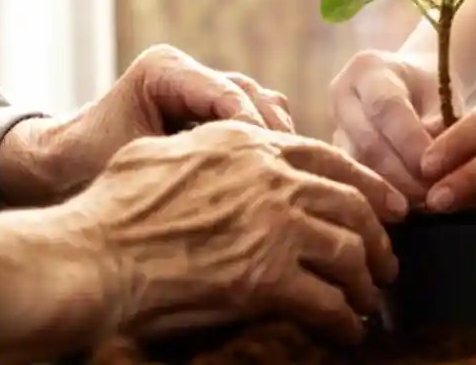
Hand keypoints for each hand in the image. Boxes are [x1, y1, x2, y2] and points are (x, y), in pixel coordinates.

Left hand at [0, 44, 293, 205]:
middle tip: (292, 183)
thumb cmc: (84, 167)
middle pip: (254, 97)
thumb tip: (245, 178)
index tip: (272, 175)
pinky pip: (256, 121)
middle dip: (275, 139)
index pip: (229, 95)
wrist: (58, 169)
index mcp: (165, 68)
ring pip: (263, 107)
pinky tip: (275, 182)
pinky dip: (268, 148)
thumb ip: (186, 163)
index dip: (256, 134)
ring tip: (288, 184)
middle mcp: (190, 71)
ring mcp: (205, 87)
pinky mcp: (214, 108)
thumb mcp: (132, 164)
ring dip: (277, 144)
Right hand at [0, 121, 406, 361]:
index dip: (364, 183)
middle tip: (385, 260)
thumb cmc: (109, 212)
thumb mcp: (157, 155)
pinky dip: (344, 320)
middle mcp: (268, 176)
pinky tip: (345, 332)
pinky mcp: (268, 278)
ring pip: (349, 251)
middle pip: (350, 201)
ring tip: (368, 300)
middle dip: (376, 235)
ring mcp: (273, 225)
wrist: (90, 258)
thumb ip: (202, 148)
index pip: (324, 157)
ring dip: (366, 280)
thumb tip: (218, 147)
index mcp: (244, 143)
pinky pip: (328, 301)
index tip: (384, 205)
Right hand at [329, 50, 462, 200]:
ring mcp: (331, 124)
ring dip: (388, 190)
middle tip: (430, 197)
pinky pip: (350, 177)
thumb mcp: (441, 93)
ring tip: (418, 205)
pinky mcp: (330, 151)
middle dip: (400, 174)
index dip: (410, 142)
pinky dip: (376, 195)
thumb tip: (433, 162)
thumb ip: (440, 122)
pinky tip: (397, 208)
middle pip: (367, 141)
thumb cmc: (427, 87)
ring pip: (355, 165)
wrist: (403, 84)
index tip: (436, 170)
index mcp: (367, 69)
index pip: (386, 107)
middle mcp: (341, 94)